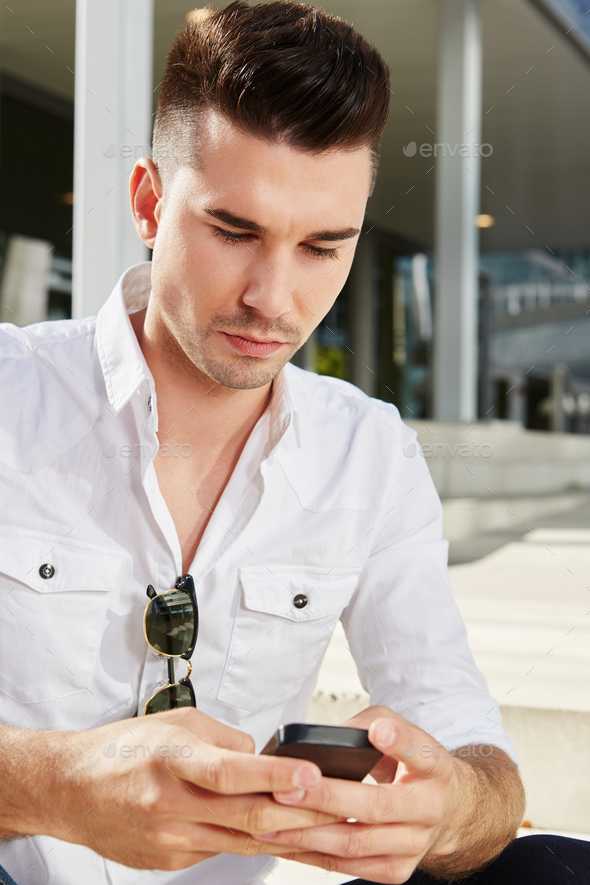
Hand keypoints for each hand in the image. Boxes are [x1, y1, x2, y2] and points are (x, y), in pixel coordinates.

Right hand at [23, 709, 339, 870]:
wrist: (70, 790)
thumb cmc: (123, 748)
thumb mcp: (176, 723)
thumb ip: (225, 741)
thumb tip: (266, 761)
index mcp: (170, 759)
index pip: (227, 770)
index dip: (272, 776)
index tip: (311, 774)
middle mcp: (169, 804)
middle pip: (246, 816)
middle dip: (302, 814)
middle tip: (347, 808)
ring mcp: (170, 840)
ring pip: (243, 841)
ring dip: (290, 835)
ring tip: (334, 826)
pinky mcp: (171, 861)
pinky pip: (223, 850)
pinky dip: (256, 842)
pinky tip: (285, 835)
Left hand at [261, 706, 465, 883]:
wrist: (442, 808)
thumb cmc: (407, 762)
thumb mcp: (396, 731)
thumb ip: (363, 728)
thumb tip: (316, 740)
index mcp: (434, 767)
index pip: (420, 752)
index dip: (399, 742)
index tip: (378, 731)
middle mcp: (430, 808)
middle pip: (376, 805)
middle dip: (326, 798)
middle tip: (287, 790)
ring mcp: (415, 844)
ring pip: (356, 843)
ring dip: (308, 834)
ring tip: (271, 821)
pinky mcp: (397, 870)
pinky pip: (349, 866)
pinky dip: (312, 856)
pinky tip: (285, 842)